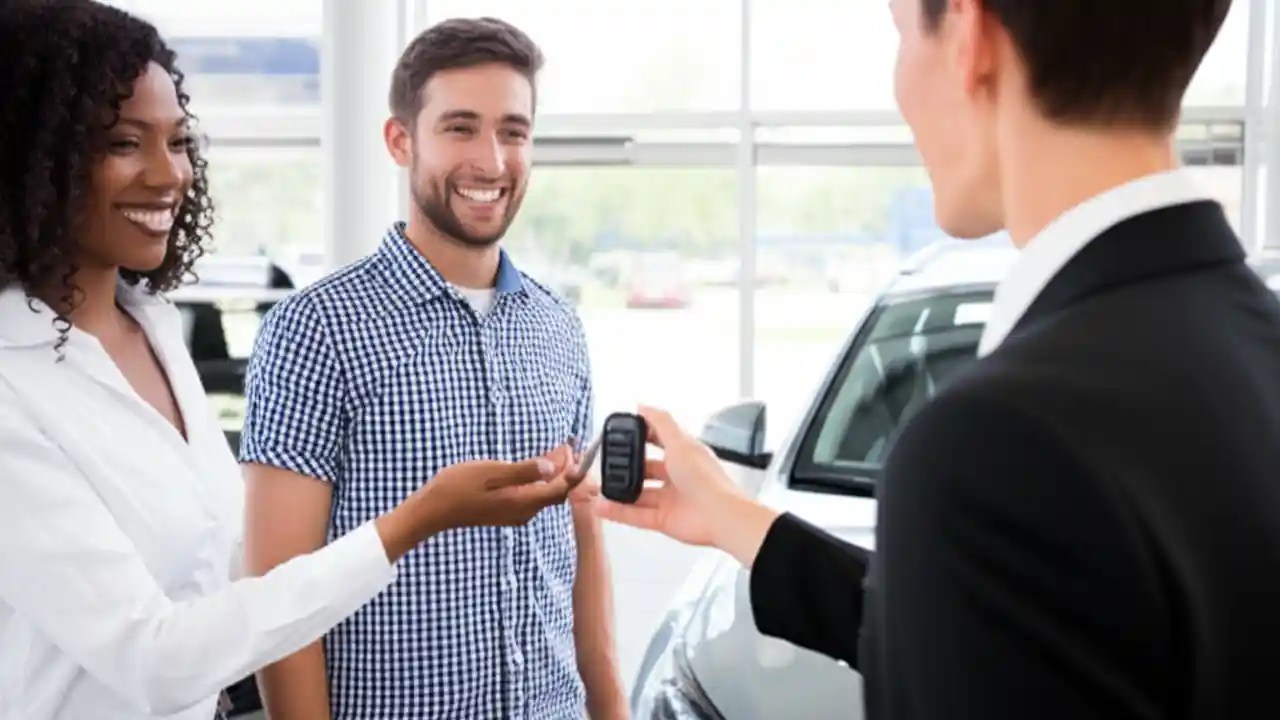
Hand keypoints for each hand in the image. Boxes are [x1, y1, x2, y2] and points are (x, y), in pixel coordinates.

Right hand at [424, 445, 580, 529]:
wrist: (433, 510)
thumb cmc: (459, 488)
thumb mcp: (492, 472)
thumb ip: (523, 470)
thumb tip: (550, 467)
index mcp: (523, 502)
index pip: (560, 489)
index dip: (572, 470)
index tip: (576, 449)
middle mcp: (523, 513)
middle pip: (554, 492)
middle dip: (564, 469)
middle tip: (567, 446)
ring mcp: (514, 514)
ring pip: (543, 493)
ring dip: (551, 473)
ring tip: (555, 451)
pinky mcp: (505, 511)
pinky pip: (531, 495)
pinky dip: (538, 480)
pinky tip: (534, 467)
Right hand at [591, 405, 750, 546]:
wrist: (719, 516)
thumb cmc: (705, 478)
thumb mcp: (679, 442)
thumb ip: (660, 422)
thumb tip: (643, 405)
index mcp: (686, 455)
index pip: (661, 441)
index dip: (643, 436)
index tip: (623, 434)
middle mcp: (678, 477)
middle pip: (648, 470)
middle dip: (628, 468)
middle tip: (607, 463)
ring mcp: (670, 499)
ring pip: (639, 494)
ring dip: (619, 492)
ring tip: (599, 487)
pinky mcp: (664, 520)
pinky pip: (636, 515)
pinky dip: (618, 511)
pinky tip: (600, 506)